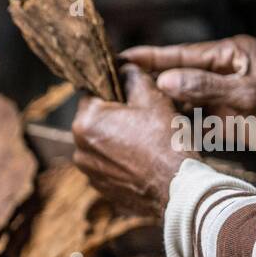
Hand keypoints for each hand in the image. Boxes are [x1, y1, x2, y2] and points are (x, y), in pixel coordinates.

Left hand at [71, 64, 193, 220]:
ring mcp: (89, 171)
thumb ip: (134, 77)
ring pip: (101, 144)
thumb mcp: (153, 98)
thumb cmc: (165, 142)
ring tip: (145, 141)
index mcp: (86, 122)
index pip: (91, 94)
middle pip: (95, 121)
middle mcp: (79, 149)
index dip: (112, 91)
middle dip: (115, 116)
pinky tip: (142, 160)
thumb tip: (124, 68)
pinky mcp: (100, 188)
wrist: (176, 188)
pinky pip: (108, 166)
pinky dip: (121, 161)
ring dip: (117, 139)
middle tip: (143, 118)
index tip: (130, 95)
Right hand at [120, 35, 255, 166]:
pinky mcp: (223, 116)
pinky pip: (190, 116)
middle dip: (146, 80)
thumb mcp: (250, 96)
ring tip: (124, 107)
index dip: (150, 57)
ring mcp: (221, 94)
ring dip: (156, 103)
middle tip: (113, 86)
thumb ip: (206, 88)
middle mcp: (222, 71)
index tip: (120, 59)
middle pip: (175, 74)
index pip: (181, 54)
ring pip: (179, 97)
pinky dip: (172, 121)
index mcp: (230, 54)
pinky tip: (150, 125)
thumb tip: (164, 81)